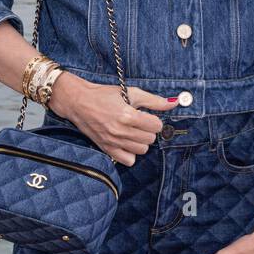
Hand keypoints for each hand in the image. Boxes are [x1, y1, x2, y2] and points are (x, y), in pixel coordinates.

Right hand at [48, 73, 174, 165]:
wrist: (79, 102)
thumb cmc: (105, 95)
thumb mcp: (131, 92)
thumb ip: (154, 100)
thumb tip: (174, 103)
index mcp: (128, 115)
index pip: (156, 126)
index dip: (154, 120)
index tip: (147, 116)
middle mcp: (120, 131)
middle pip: (150, 139)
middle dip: (148, 130)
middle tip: (139, 123)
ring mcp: (113, 142)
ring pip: (141, 150)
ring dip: (141, 141)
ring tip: (133, 132)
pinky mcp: (107, 149)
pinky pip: (128, 160)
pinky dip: (131, 153)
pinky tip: (126, 142)